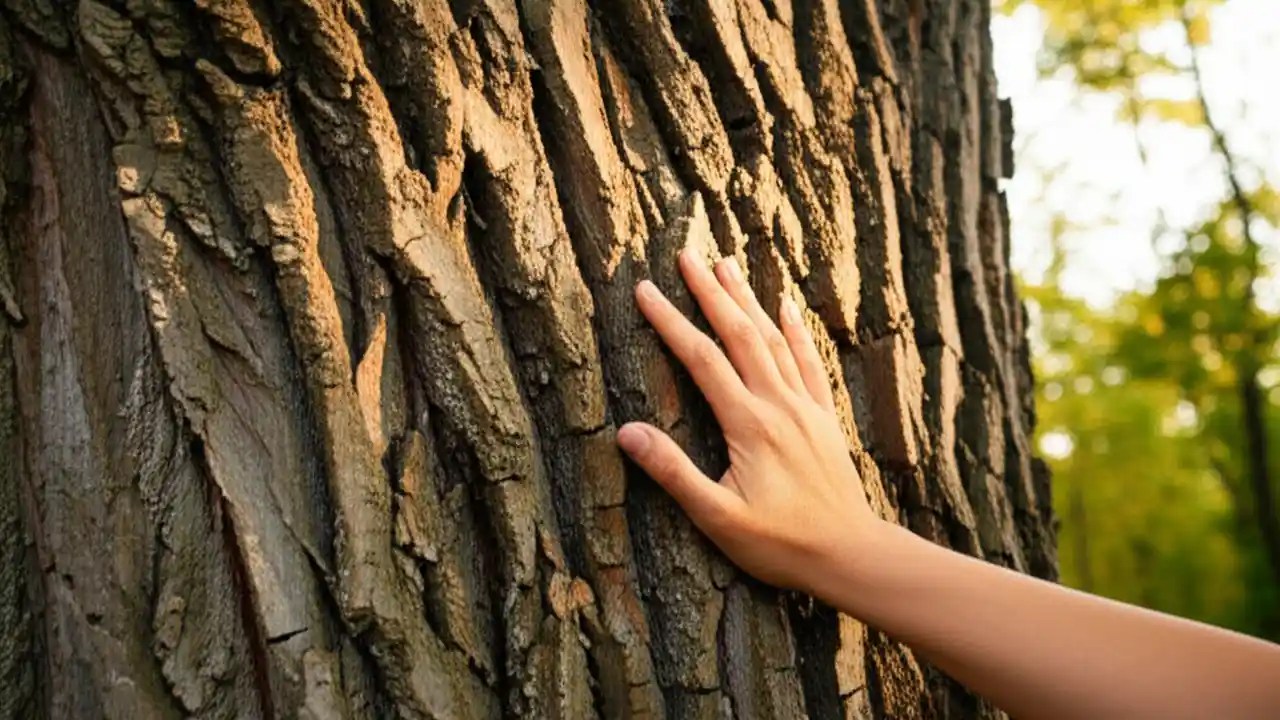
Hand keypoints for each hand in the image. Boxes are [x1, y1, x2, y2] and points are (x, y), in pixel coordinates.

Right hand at [617, 248, 880, 596]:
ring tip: (727, 264)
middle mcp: (778, 404)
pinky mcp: (824, 418)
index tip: (644, 290)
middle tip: (686, 254)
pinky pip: (809, 362)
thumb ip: (673, 473)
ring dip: (748, 299)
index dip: (670, 321)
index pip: (701, 359)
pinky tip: (786, 307)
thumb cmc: (782, 544)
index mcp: (748, 424)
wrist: (852, 554)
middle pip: (739, 334)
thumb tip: (627, 433)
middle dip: (710, 292)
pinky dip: (796, 330)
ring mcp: (805, 408)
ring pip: (773, 339)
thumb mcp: (718, 518)